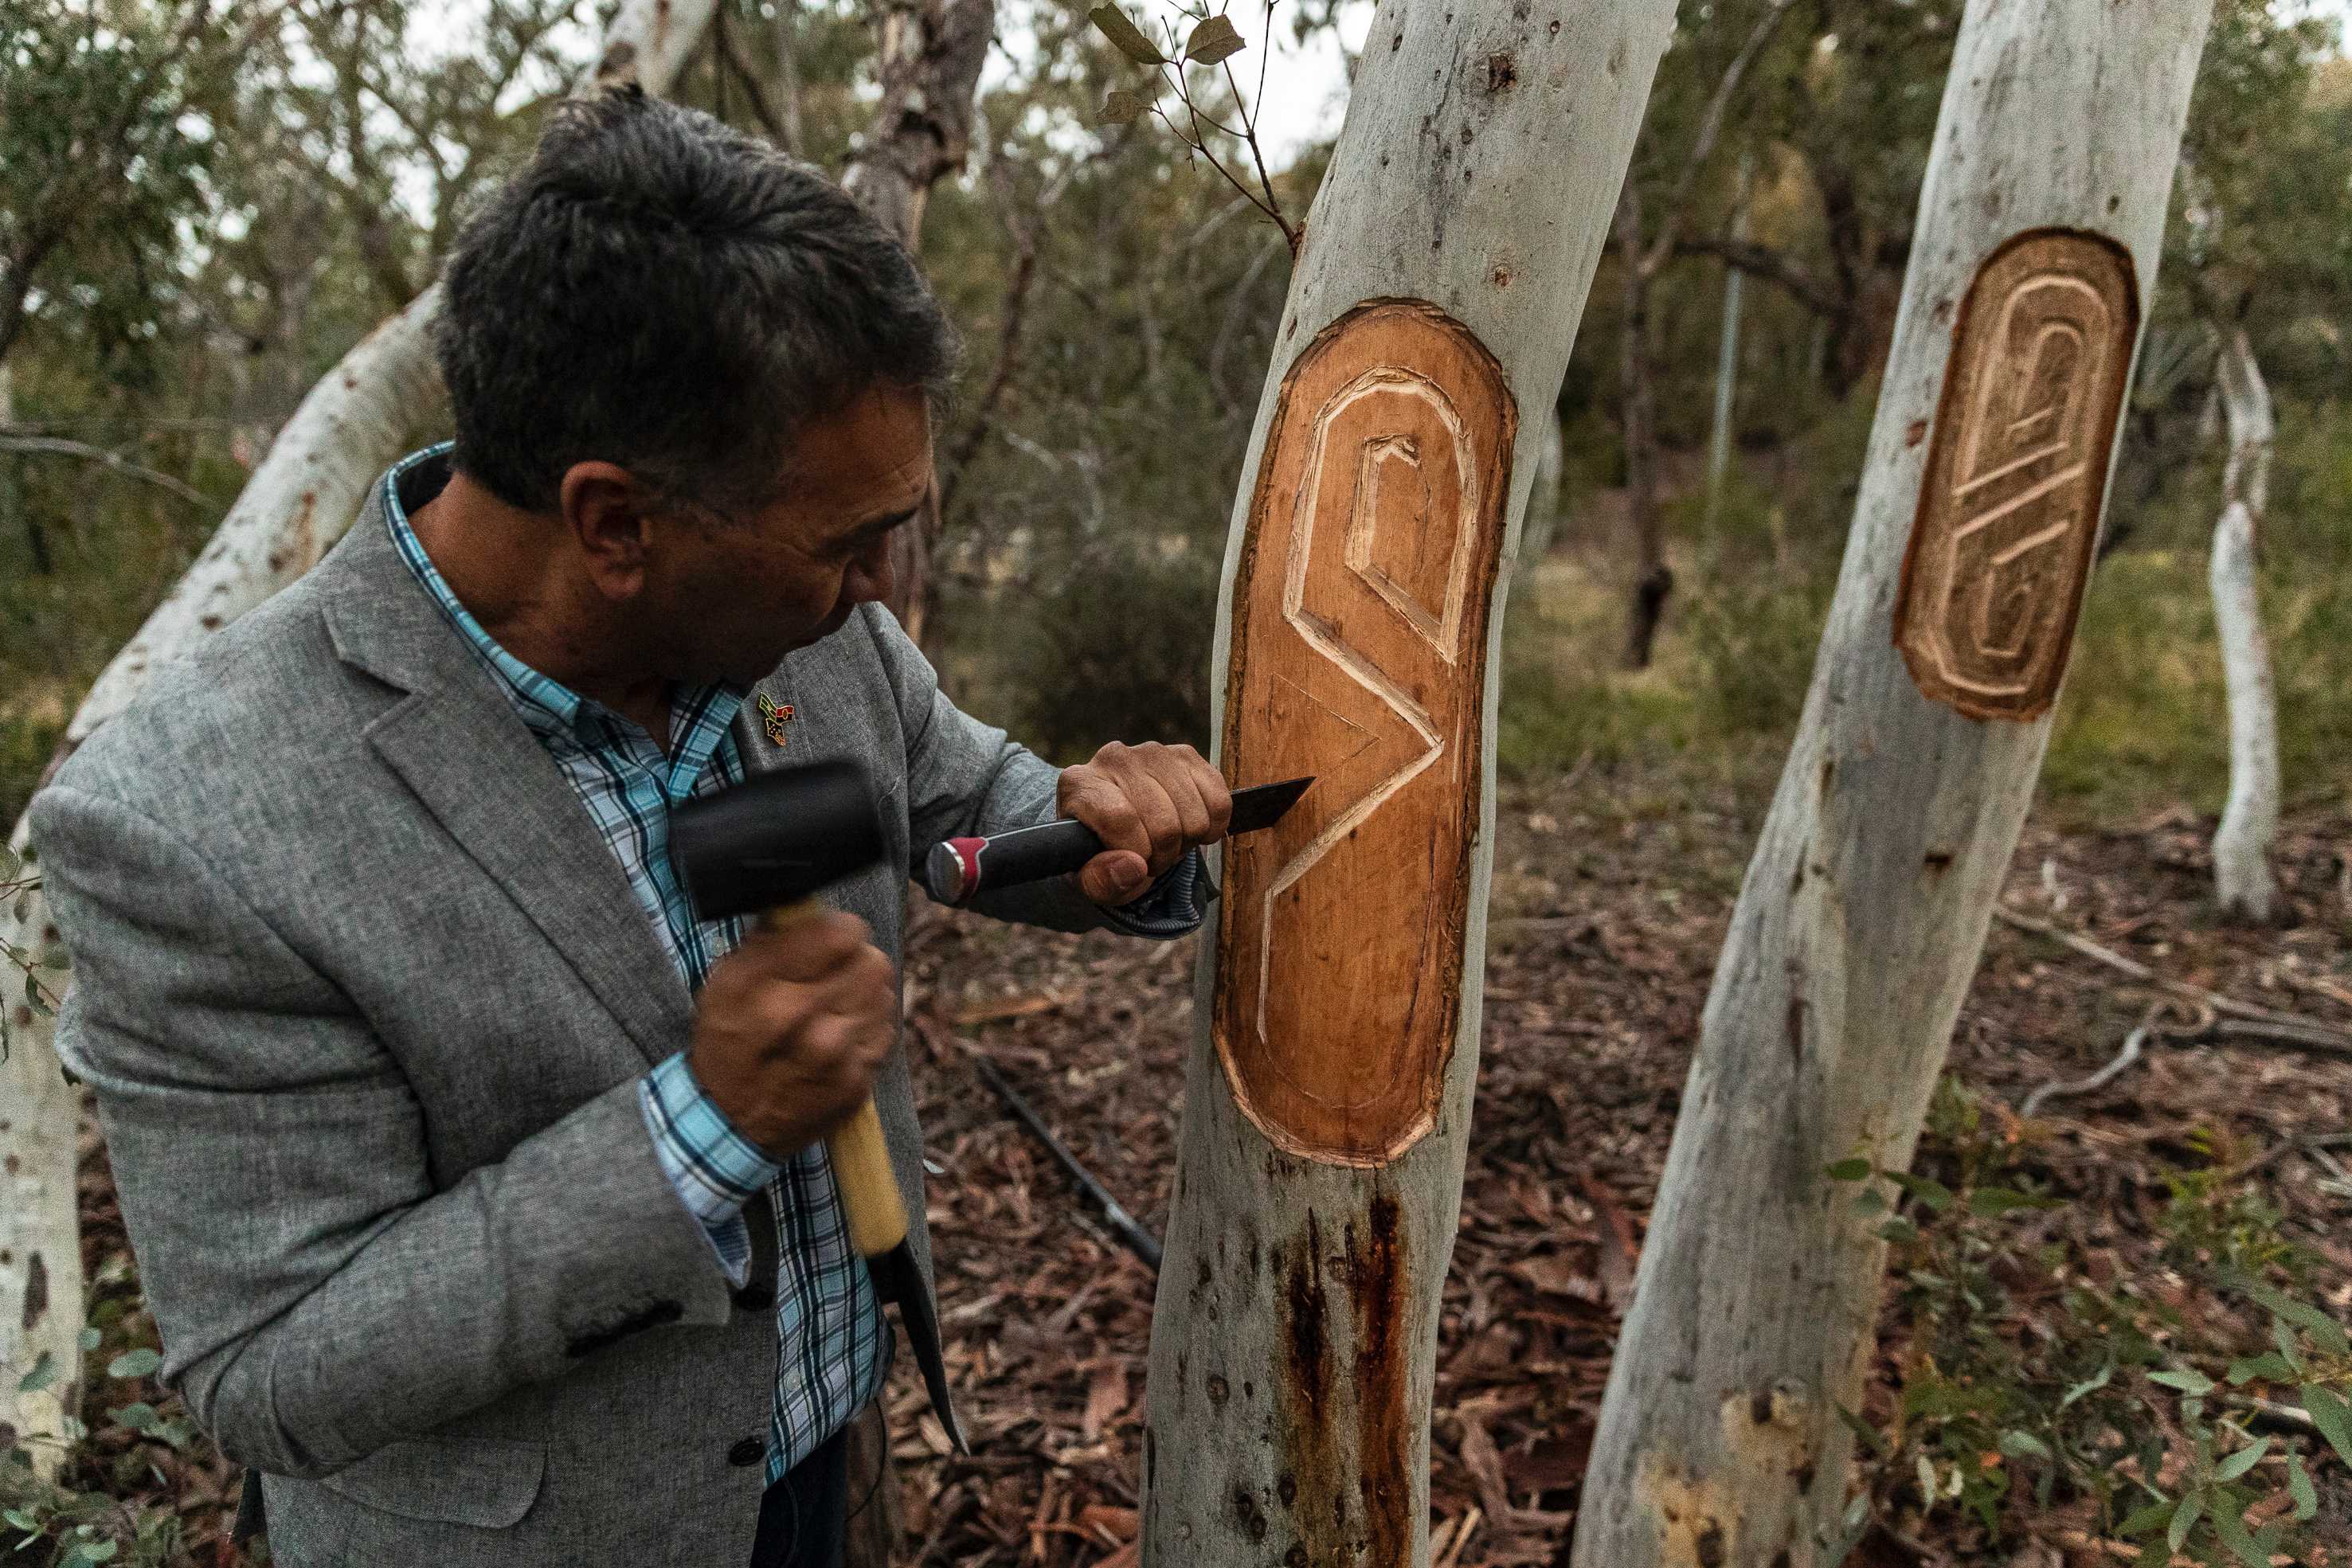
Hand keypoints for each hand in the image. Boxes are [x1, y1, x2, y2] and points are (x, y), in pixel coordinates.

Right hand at [686, 909, 895, 1158]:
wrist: (731, 1123)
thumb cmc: (732, 1042)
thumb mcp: (727, 982)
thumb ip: (771, 938)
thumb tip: (812, 903)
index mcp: (755, 983)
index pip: (839, 933)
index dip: (842, 930)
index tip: (833, 938)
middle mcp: (794, 1017)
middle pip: (870, 960)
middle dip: (856, 961)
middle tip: (835, 974)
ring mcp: (829, 1055)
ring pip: (882, 992)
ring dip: (864, 994)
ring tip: (834, 1008)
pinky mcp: (854, 1082)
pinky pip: (884, 1030)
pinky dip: (867, 1028)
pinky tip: (840, 1038)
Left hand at [1056, 741, 1231, 906]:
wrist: (1118, 826)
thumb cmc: (1100, 852)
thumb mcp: (1090, 879)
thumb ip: (1101, 880)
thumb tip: (1135, 868)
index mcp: (1080, 784)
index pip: (1121, 817)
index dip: (1137, 851)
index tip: (1135, 863)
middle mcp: (1114, 758)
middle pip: (1163, 821)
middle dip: (1164, 853)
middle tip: (1151, 856)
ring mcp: (1153, 752)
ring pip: (1194, 813)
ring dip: (1187, 841)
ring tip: (1166, 841)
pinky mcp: (1186, 755)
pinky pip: (1218, 799)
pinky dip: (1212, 826)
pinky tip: (1191, 828)